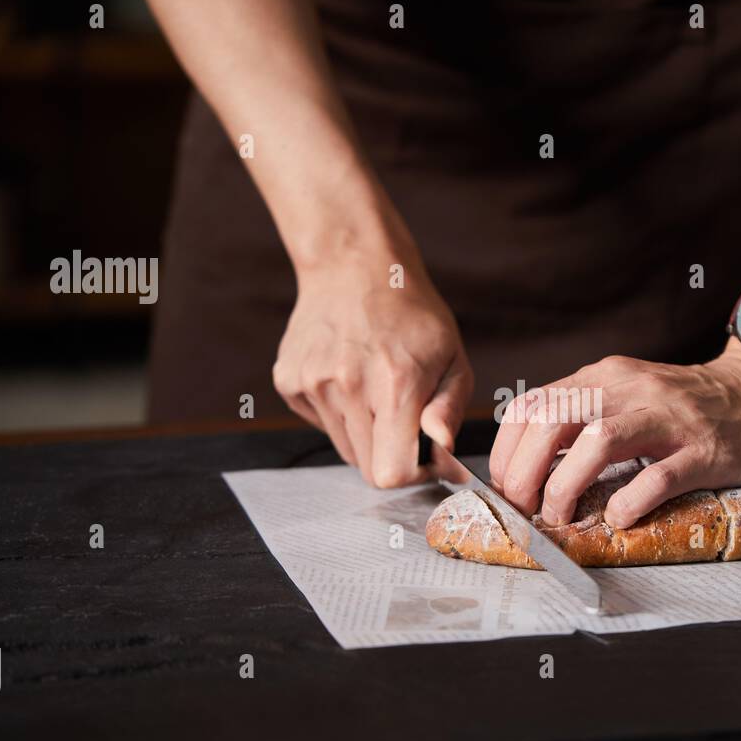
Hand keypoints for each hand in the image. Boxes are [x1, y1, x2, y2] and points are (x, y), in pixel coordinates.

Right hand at [273, 225, 472, 487]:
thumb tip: (444, 454)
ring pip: (345, 449)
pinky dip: (339, 413)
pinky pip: (321, 424)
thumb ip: (450, 410)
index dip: (413, 475)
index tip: (425, 457)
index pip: (390, 473)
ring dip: (366, 434)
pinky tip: (349, 376)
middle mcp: (348, 387)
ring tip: (376, 391)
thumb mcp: (451, 358)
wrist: (353, 265)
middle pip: (367, 468)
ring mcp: (313, 384)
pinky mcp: (289, 382)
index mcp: (395, 385)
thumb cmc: (411, 314)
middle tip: (405, 419)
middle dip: (392, 453)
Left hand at [488, 348, 740, 528]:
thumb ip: (581, 419)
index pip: (532, 406)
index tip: (504, 489)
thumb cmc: (685, 407)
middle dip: (525, 472)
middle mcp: (629, 390)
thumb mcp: (625, 397)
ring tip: (561, 517)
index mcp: (603, 378)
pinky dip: (629, 502)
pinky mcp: (704, 450)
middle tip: (525, 509)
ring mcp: (668, 418)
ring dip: (565, 486)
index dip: (506, 452)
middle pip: (554, 421)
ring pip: (598, 443)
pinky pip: (657, 477)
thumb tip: (526, 466)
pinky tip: (618, 518)